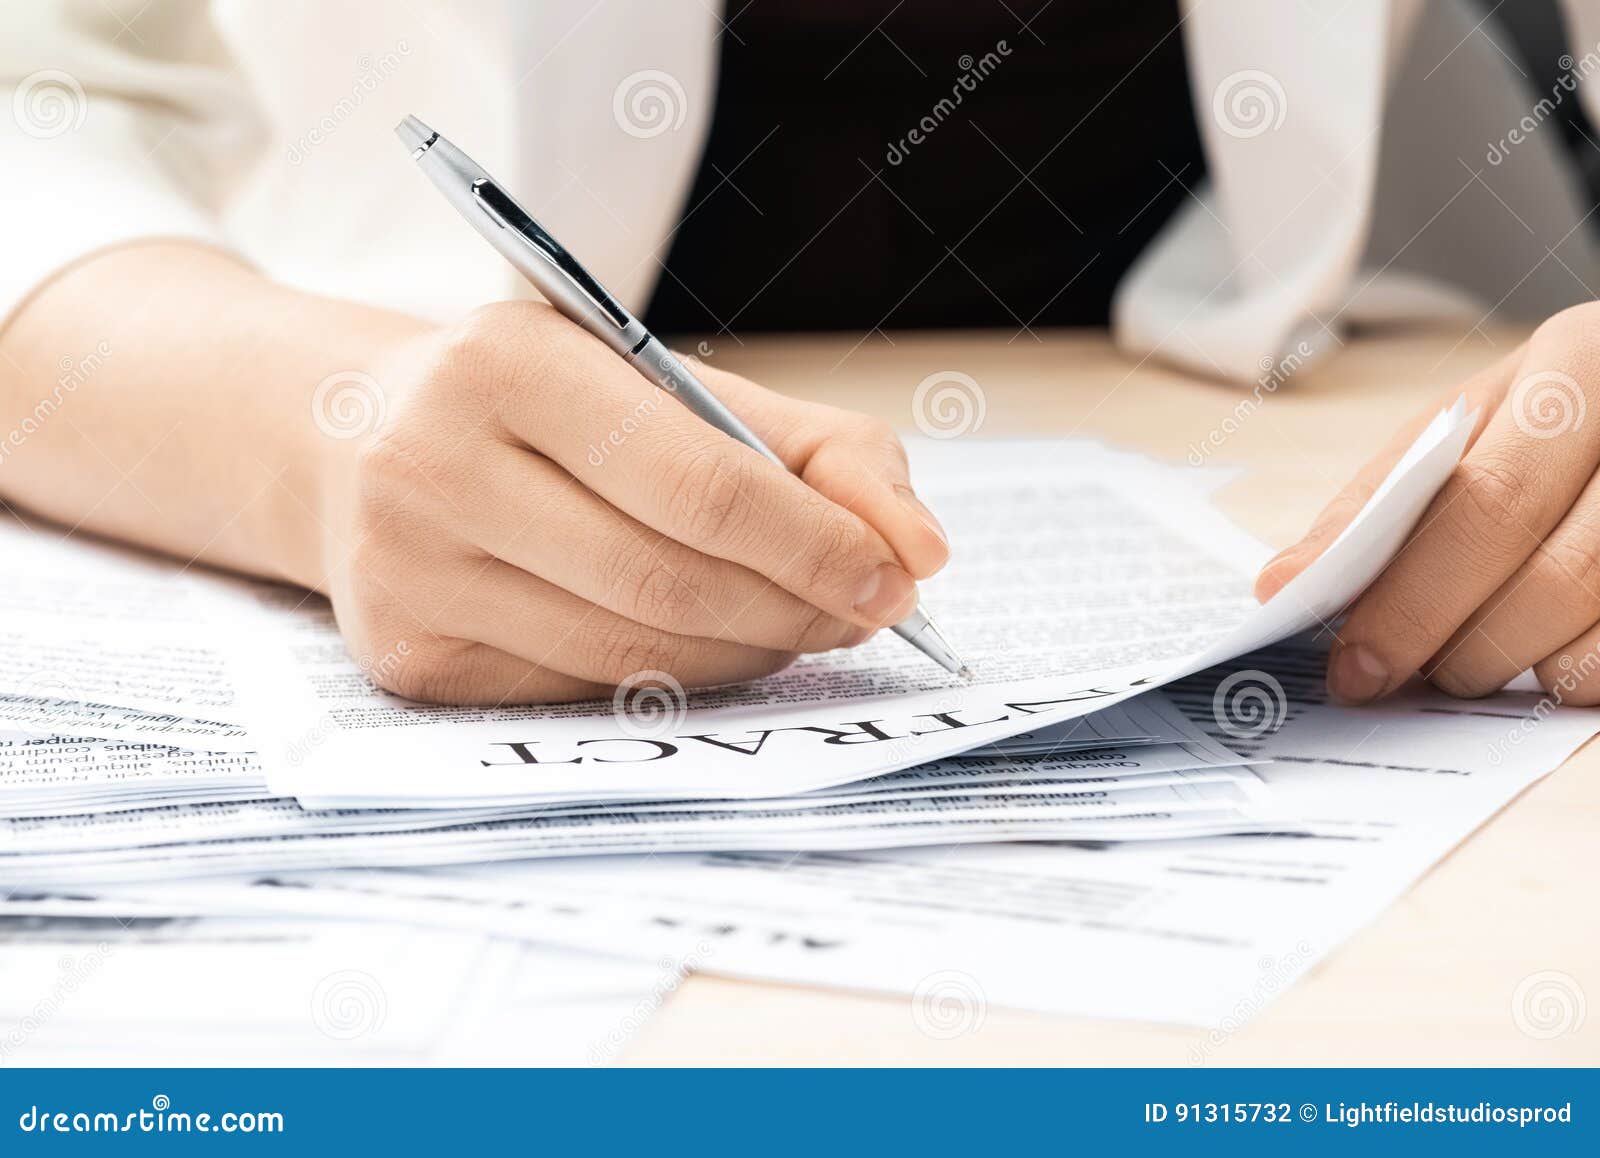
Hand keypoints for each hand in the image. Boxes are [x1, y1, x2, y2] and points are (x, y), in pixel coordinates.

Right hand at [319, 300, 950, 704]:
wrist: (356, 439)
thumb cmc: (547, 406)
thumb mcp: (669, 384)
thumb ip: (814, 449)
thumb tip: (919, 550)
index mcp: (509, 363)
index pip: (699, 482)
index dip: (816, 543)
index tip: (901, 577)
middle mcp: (434, 463)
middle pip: (670, 581)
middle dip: (797, 608)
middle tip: (865, 611)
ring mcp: (408, 570)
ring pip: (631, 652)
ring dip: (748, 651)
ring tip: (797, 623)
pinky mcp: (406, 655)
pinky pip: (583, 690)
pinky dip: (672, 677)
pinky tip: (705, 643)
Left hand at [1255, 306, 1599, 706]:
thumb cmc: (1547, 417)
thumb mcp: (1465, 425)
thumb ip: (1380, 500)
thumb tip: (1284, 585)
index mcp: (1578, 369)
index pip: (1485, 501)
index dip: (1409, 596)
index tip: (1348, 661)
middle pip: (1553, 573)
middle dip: (1448, 644)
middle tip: (1384, 677)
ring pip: (1598, 622)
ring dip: (1510, 667)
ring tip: (1457, 663)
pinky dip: (1575, 674)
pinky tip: (1537, 662)